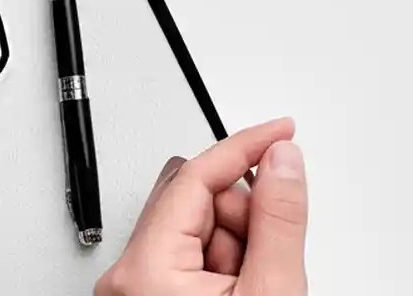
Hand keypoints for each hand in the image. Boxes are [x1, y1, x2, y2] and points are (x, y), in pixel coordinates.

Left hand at [95, 117, 307, 295]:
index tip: (280, 132)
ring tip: (255, 283)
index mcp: (144, 270)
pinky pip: (194, 254)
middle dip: (242, 214)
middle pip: (197, 199)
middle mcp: (129, 276)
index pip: (195, 176)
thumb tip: (283, 160)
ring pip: (200, 225)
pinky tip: (243, 289)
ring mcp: (137, 289)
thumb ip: (278, 220)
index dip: (246, 147)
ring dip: (239, 242)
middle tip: (269, 248)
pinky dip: (228, 263)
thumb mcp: (270, 291)